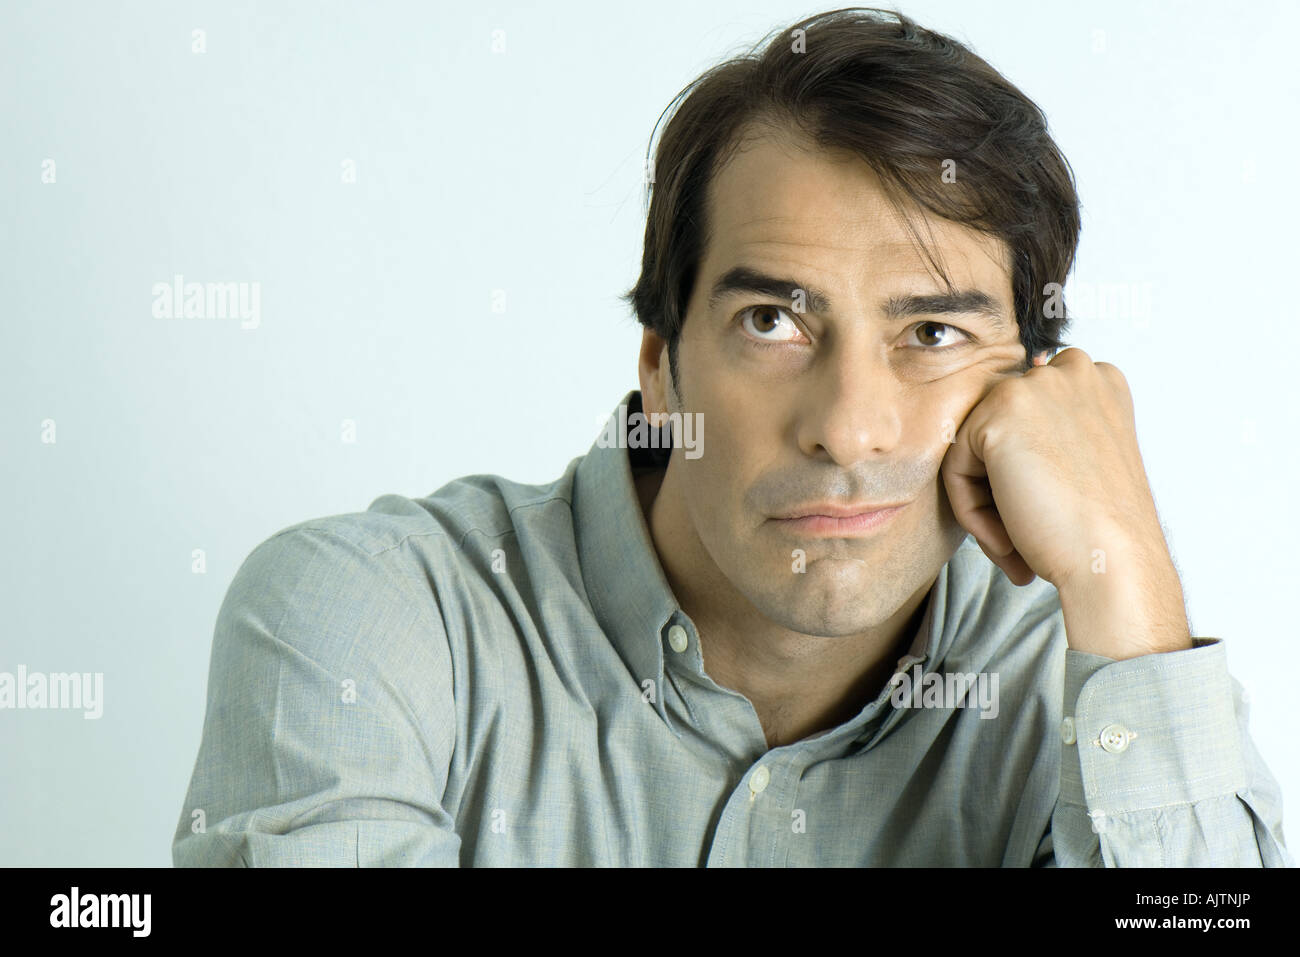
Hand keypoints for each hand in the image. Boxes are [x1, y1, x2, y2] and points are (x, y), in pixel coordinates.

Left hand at [940, 347, 1190, 657]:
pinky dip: (970, 511)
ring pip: (974, 450)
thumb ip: (1045, 439)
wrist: (1113, 563)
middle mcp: (1074, 370)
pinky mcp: (1001, 411)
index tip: (1047, 517)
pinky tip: (1007, 540)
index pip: (1028, 421)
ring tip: (1016, 547)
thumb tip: (995, 439)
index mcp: (1102, 382)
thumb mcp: (1082, 468)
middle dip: (1003, 490)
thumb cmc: (1101, 532)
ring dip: (987, 504)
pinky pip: (956, 467)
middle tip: (1025, 540)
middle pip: (1000, 433)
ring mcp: (1038, 385)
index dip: (1029, 475)